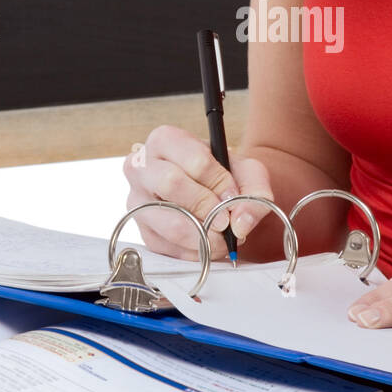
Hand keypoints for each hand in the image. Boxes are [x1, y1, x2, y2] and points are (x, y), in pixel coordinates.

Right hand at [123, 125, 273, 260]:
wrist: (211, 192)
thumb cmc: (223, 175)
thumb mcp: (247, 172)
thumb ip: (255, 191)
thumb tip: (240, 224)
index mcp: (165, 140)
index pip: (193, 159)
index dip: (219, 181)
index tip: (232, 196)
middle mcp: (141, 166)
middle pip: (170, 183)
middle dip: (206, 207)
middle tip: (225, 221)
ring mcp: (136, 200)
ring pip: (167, 221)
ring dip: (203, 236)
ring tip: (222, 238)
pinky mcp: (142, 230)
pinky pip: (166, 246)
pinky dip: (193, 252)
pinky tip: (207, 245)